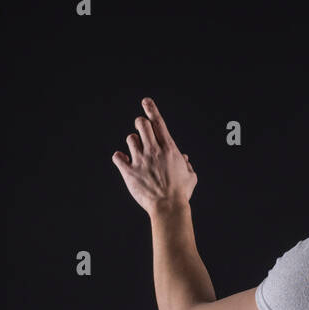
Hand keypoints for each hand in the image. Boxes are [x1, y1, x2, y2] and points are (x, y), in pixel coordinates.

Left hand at [112, 97, 196, 214]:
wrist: (168, 207)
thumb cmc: (181, 193)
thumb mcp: (190, 177)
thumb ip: (187, 165)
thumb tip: (185, 159)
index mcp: (169, 149)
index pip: (158, 122)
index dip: (151, 109)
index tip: (146, 102)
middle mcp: (154, 151)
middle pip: (142, 124)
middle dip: (141, 124)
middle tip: (142, 131)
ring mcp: (140, 160)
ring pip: (130, 139)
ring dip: (133, 143)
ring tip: (137, 153)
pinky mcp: (129, 172)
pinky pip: (118, 156)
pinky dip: (120, 158)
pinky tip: (124, 162)